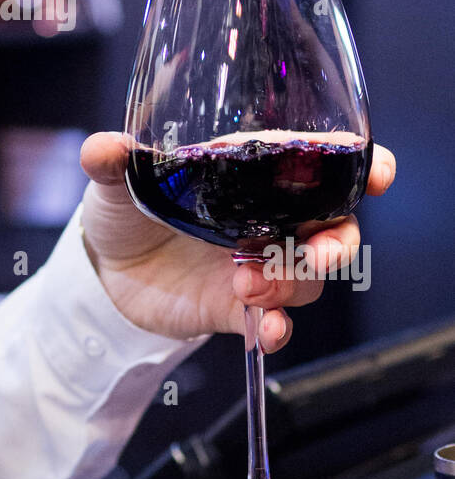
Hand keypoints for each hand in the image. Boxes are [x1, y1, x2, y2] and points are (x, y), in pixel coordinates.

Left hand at [79, 133, 396, 351]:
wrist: (101, 270)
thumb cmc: (124, 208)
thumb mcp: (116, 179)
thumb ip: (112, 161)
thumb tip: (106, 148)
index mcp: (251, 175)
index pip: (320, 165)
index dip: (358, 167)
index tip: (377, 172)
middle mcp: (266, 219)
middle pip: (333, 227)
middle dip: (339, 241)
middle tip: (319, 251)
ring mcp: (258, 265)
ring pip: (308, 277)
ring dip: (291, 282)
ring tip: (247, 284)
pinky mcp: (239, 309)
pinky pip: (277, 322)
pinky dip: (278, 329)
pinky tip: (267, 330)